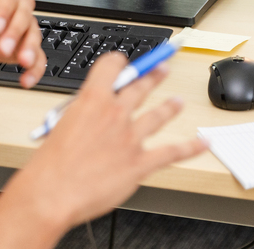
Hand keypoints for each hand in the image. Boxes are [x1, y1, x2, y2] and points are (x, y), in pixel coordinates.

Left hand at [0, 0, 45, 87]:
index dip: (4, 11)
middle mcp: (17, 8)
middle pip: (24, 16)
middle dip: (15, 32)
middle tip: (3, 48)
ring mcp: (23, 28)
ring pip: (34, 36)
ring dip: (30, 49)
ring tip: (23, 63)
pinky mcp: (25, 47)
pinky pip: (38, 57)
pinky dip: (35, 70)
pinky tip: (25, 81)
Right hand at [9, 52, 205, 229]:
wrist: (53, 193)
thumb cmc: (50, 165)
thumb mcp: (58, 123)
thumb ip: (80, 113)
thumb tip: (90, 113)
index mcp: (92, 100)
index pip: (113, 65)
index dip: (120, 61)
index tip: (123, 62)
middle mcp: (116, 114)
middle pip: (141, 86)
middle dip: (153, 75)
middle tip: (161, 68)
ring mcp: (131, 138)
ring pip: (158, 115)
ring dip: (170, 106)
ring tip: (178, 101)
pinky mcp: (141, 163)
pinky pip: (172, 152)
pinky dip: (191, 147)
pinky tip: (202, 142)